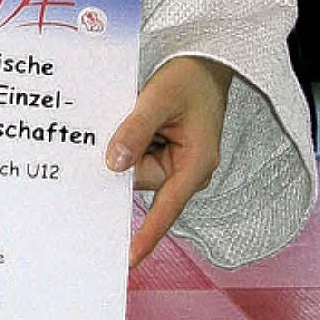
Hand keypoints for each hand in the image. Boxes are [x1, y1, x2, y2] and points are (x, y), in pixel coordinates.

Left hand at [105, 55, 232, 267]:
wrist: (205, 62)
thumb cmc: (189, 79)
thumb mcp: (158, 99)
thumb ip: (135, 130)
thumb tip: (114, 163)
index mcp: (195, 165)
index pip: (166, 208)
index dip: (147, 234)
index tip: (129, 258)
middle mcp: (186, 170)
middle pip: (140, 178)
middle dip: (126, 154)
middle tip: (123, 121)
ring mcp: (176, 162)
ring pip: (135, 164)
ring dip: (128, 142)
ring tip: (136, 111)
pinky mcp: (166, 152)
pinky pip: (139, 153)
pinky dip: (131, 138)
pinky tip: (132, 117)